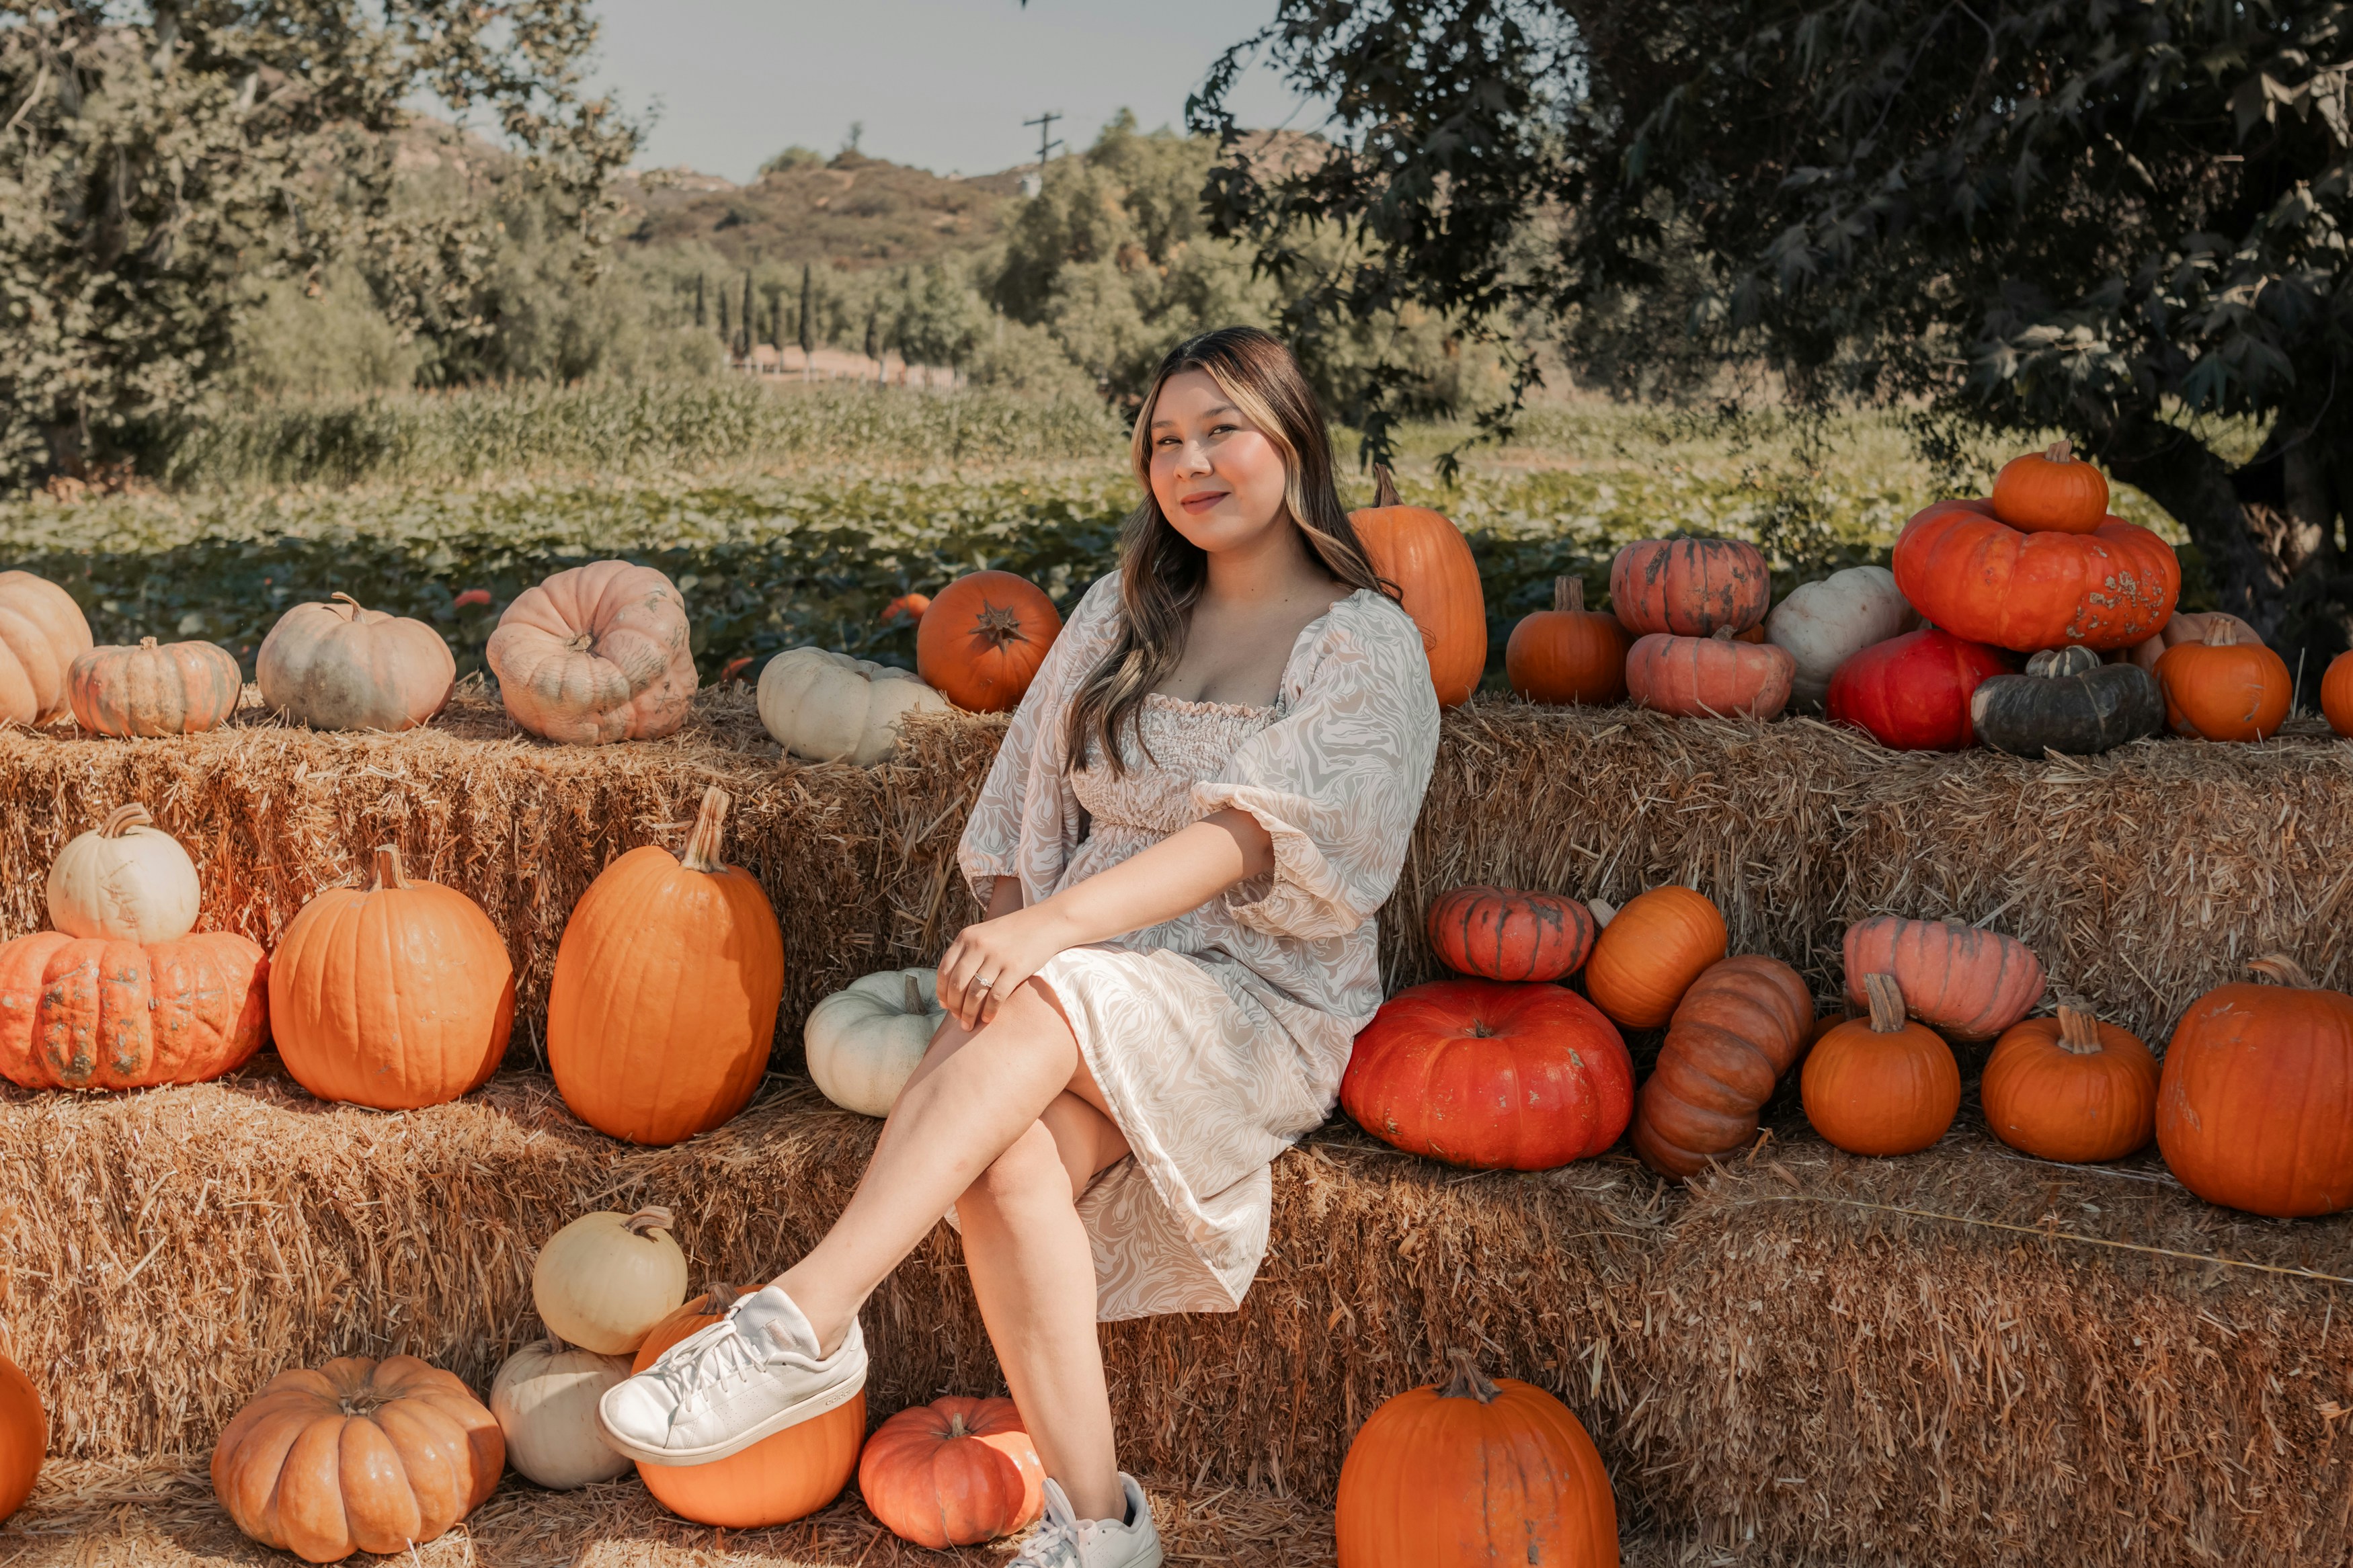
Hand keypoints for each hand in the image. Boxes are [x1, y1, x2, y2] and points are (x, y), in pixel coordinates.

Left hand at [937, 904, 1069, 1029]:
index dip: (941, 992)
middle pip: (957, 985)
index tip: (945, 1006)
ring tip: (968, 1025)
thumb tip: (951, 989)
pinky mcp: (1015, 968)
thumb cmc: (1013, 933)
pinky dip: (989, 1011)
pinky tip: (988, 1019)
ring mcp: (997, 957)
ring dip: (969, 1014)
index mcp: (966, 937)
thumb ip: (967, 953)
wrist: (1046, 923)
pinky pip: (996, 996)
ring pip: (974, 994)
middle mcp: (978, 945)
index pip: (944, 970)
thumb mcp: (984, 934)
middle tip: (958, 1020)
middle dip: (954, 1007)